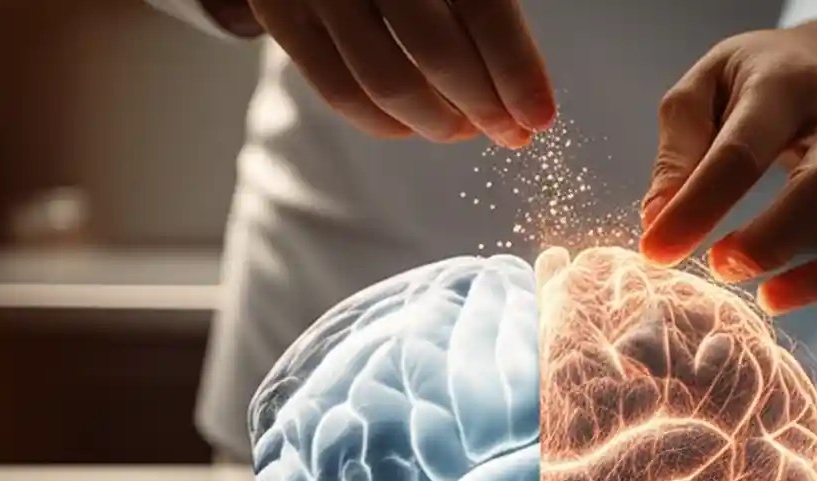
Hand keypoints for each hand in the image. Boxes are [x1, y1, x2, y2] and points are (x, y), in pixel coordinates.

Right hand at [244, 0, 555, 146]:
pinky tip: (413, 126)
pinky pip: (336, 89)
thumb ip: (482, 4)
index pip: (482, 7)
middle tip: (509, 132)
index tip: (539, 116)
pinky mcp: (277, 11)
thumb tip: (522, 87)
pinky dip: (382, 122)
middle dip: (483, 105)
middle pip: (436, 52)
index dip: (515, 69)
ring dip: (436, 121)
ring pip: (385, 81)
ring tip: (464, 129)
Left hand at [639, 22, 816, 316]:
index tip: (657, 252)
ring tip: (771, 299)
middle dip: (769, 240)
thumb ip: (678, 152)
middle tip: (721, 267)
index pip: (740, 151)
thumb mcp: (700, 93)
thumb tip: (658, 221)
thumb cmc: (747, 87)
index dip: (696, 209)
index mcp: (785, 85)